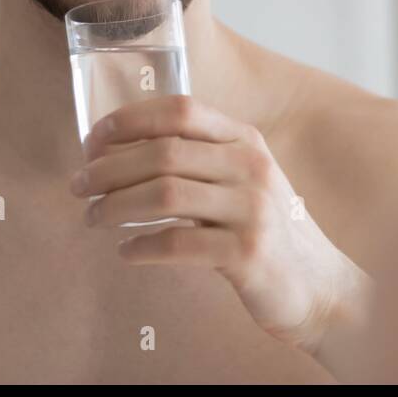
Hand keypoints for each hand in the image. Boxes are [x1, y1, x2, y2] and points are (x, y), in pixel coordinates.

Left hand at [69, 95, 368, 355]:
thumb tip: (120, 151)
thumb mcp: (243, 180)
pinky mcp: (247, 254)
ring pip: (164, 194)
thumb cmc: (266, 230)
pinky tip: (126, 251)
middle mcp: (251, 167)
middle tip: (79, 185)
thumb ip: (199, 159)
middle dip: (109, 167)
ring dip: (115, 205)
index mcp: (245, 141)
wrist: (318, 286)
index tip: (92, 140)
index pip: (180, 110)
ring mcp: (252, 210)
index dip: (129, 120)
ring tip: (92, 218)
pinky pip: (177, 244)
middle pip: (163, 152)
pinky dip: (141, 247)